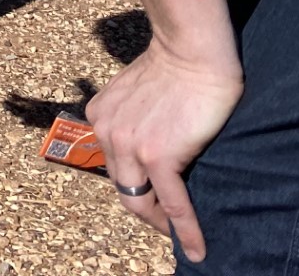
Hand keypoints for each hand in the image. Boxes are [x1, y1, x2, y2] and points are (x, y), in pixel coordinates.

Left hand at [86, 41, 239, 260]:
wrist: (191, 50)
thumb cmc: (175, 67)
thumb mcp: (137, 95)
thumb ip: (135, 119)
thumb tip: (155, 144)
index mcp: (100, 118)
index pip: (115, 165)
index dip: (136, 186)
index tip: (155, 201)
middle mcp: (107, 133)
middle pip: (124, 189)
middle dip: (146, 213)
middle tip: (169, 227)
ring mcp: (130, 146)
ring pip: (141, 201)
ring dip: (163, 224)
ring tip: (184, 238)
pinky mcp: (159, 155)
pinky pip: (173, 203)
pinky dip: (186, 230)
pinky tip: (197, 248)